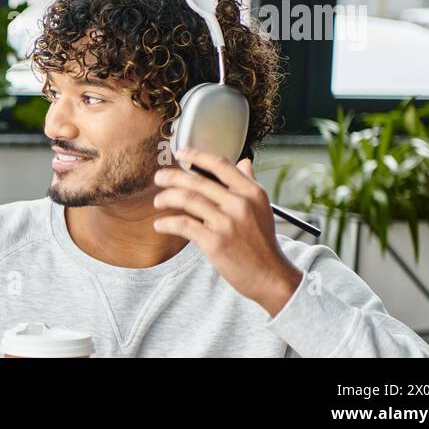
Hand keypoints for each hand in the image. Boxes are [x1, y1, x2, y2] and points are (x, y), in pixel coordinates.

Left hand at [151, 148, 301, 316]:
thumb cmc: (262, 242)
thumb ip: (249, 184)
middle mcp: (240, 204)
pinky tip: (160, 225)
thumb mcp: (262, 208)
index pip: (220, 164)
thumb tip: (244, 162)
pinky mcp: (214, 241)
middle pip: (197, 181)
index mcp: (252, 192)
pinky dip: (167, 223)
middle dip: (172, 177)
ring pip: (187, 199)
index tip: (181, 153)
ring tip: (158, 201)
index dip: (196, 155)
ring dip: (166, 198)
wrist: (269, 275)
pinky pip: (183, 225)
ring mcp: (227, 222)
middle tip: (159, 177)